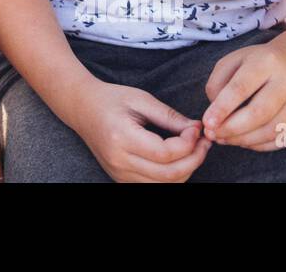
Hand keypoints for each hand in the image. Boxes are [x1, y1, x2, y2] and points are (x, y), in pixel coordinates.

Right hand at [73, 79, 213, 181]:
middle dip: (194, 159)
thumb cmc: (110, 98)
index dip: (189, 143)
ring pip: (165, 185)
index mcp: (121, 137)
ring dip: (187, 170)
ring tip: (195, 149)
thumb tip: (197, 129)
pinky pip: (155, 186)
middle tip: (204, 141)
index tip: (197, 128)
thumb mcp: (141, 99)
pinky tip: (179, 158)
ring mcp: (119, 173)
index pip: (166, 152)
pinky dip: (172, 176)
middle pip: (169, 174)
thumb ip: (169, 116)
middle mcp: (119, 161)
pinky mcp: (121, 179)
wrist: (81, 107)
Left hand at [202, 43, 285, 151]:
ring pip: (270, 130)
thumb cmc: (256, 63)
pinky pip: (280, 140)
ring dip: (243, 140)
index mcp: (266, 62)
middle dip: (231, 128)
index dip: (222, 108)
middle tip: (213, 134)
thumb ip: (217, 84)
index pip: (241, 88)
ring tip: (223, 139)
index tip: (207, 122)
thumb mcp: (232, 61)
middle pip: (259, 113)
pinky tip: (242, 141)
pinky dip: (258, 145)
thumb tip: (216, 115)